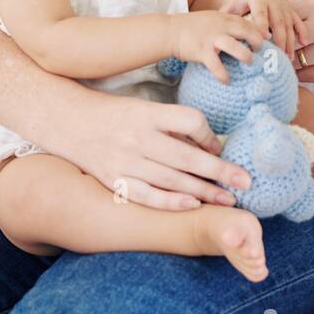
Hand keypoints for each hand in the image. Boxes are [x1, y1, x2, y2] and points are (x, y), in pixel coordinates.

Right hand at [71, 89, 254, 209]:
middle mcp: (137, 137)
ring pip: (171, 180)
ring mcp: (124, 160)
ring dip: (203, 191)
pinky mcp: (113, 179)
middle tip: (245, 181)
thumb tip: (209, 147)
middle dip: (220, 172)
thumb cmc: (114, 113)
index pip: (190, 120)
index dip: (209, 136)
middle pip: (186, 157)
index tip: (219, 147)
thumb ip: (172, 124)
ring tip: (227, 198)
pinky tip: (192, 206)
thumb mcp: (144, 107)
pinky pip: (146, 195)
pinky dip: (170, 202)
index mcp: (147, 113)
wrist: (68, 121)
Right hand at [168, 10, 266, 84]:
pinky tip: (227, 81)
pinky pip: (215, 64)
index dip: (258, 30)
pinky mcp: (201, 51)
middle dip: (256, 40)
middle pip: (244, 31)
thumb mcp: (211, 19)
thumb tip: (242, 33)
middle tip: (262, 50)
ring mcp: (211, 38)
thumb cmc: (192, 27)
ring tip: (250, 62)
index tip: (268, 38)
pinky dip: (222, 74)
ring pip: (233, 46)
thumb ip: (226, 23)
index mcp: (223, 18)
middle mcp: (219, 27)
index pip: (246, 22)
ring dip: (244, 55)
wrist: (171, 30)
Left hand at [214, 0, 307, 60]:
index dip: (262, 26)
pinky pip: (298, 20)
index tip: (262, 40)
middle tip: (278, 57)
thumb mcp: (230, 4)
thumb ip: (227, 17)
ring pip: (289, 24)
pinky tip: (304, 44)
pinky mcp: (290, 8)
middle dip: (279, 40)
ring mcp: (284, 4)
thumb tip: (222, 31)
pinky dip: (302, 31)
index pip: (260, 14)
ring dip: (290, 41)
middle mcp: (274, 0)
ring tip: (288, 59)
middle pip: (278, 21)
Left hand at [255, 0, 313, 84]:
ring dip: (284, 60)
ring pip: (295, 61)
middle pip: (284, 41)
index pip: (278, 17)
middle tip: (259, 47)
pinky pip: (309, 75)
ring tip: (274, 58)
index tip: (255, 28)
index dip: (264, 23)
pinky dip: (299, 73)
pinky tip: (294, 67)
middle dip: (272, 44)